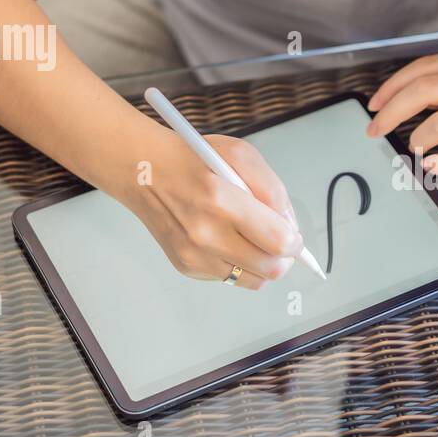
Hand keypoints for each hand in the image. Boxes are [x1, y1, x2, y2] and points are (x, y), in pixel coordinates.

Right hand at [120, 129, 303, 287]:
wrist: (142, 172)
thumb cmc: (193, 159)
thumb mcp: (240, 156)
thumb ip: (273, 191)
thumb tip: (291, 228)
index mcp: (221, 199)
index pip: (278, 241)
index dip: (295, 242)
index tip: (295, 237)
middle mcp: (205, 233)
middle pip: (270, 269)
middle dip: (285, 258)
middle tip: (280, 242)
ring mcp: (194, 254)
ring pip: (254, 280)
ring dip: (263, 264)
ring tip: (255, 241)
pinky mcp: (186, 266)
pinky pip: (230, 278)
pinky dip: (239, 264)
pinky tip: (228, 240)